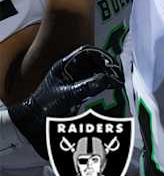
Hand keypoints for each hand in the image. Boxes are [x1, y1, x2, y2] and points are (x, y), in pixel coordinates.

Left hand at [6, 46, 125, 161]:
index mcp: (64, 66)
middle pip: (94, 61)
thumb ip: (87, 87)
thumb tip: (107, 79)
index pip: (86, 52)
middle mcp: (71, 71)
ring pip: (96, 71)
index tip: (111, 64)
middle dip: (106, 66)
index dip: (100, 55)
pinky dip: (104, 83)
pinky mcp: (79, 90)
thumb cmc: (44, 107)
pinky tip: (111, 87)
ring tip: (116, 82)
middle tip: (116, 74)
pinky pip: (95, 82)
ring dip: (107, 75)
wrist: (34, 123)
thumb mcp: (67, 95)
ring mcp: (75, 80)